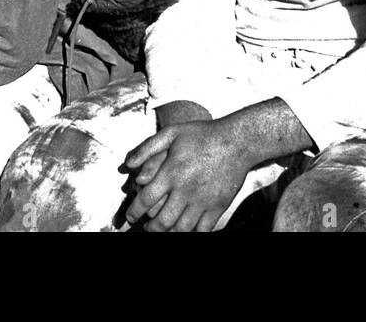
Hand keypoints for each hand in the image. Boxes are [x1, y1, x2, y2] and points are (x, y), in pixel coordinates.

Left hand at [122, 117, 254, 232]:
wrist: (236, 141)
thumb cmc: (202, 135)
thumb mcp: (171, 132)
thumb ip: (147, 148)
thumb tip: (128, 164)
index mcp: (171, 172)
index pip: (146, 199)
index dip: (134, 211)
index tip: (130, 216)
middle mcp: (185, 190)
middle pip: (162, 221)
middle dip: (150, 228)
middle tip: (146, 228)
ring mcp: (203, 201)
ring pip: (181, 228)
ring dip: (168, 233)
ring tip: (163, 230)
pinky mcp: (218, 207)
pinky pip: (202, 230)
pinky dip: (192, 233)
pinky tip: (186, 229)